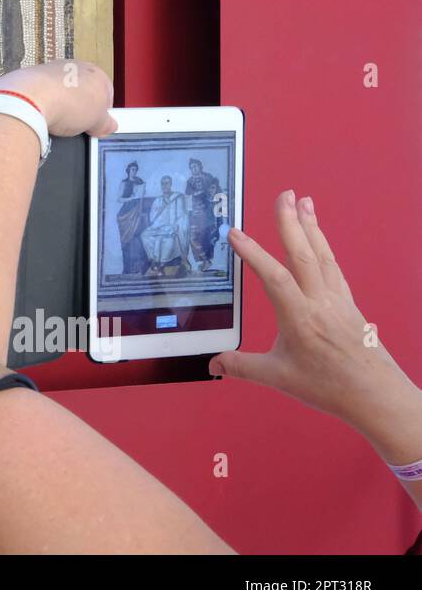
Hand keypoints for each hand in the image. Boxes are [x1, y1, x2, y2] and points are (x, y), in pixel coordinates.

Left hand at [0, 59, 115, 137]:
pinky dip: (41, 104)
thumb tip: (109, 125)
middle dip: (79, 108)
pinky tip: (40, 115)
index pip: (105, 93)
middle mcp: (74, 66)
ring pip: (60, 91)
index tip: (94, 125)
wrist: (31, 98)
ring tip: (55, 121)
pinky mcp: (31, 77)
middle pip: (81, 91)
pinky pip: (41, 93)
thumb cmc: (69, 104)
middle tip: (75, 125)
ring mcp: (51, 69)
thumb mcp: (97, 122)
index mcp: (96, 72)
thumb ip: (106, 123)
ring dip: (59, 105)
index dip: (100, 112)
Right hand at [210, 192, 421, 449]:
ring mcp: (337, 300)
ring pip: (322, 256)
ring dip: (311, 226)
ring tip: (304, 201)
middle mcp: (320, 302)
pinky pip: (334, 268)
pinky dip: (324, 247)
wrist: (377, 395)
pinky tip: (319, 239)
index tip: (235, 233)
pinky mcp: (348, 303)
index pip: (274, 278)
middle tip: (284, 194)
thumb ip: (243, 367)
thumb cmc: (330, 387)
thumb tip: (213, 364)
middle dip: (291, 222)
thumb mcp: (279, 378)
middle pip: (303, 254)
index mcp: (300, 318)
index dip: (253, 254)